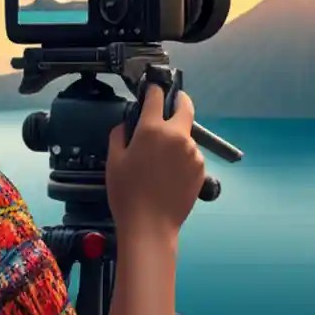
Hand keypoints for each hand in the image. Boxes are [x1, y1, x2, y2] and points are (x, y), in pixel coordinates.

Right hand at [106, 85, 204, 243]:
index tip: (152, 88)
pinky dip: (183, 156)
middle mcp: (177, 136)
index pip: (156, 96)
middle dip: (179, 99)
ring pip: (186, 134)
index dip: (154, 89)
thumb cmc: (126, 193)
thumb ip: (120, 135)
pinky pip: (191, 154)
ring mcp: (192, 152)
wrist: (150, 226)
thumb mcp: (114, 160)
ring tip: (163, 157)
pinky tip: (170, 173)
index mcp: (152, 129)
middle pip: (185, 106)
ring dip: (177, 136)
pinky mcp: (201, 168)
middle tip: (172, 101)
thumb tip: (127, 124)